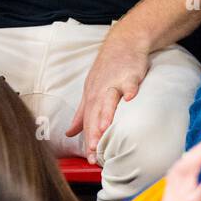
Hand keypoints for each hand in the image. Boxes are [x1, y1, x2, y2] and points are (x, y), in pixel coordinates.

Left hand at [65, 31, 149, 161]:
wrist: (124, 41)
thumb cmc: (108, 69)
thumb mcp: (91, 91)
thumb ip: (82, 114)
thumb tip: (70, 133)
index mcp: (91, 97)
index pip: (88, 122)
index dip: (89, 140)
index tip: (91, 158)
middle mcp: (99, 91)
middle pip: (95, 114)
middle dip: (94, 133)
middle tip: (95, 152)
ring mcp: (114, 82)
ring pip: (108, 100)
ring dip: (106, 114)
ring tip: (105, 129)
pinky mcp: (130, 74)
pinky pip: (129, 82)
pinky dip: (129, 89)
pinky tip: (130, 98)